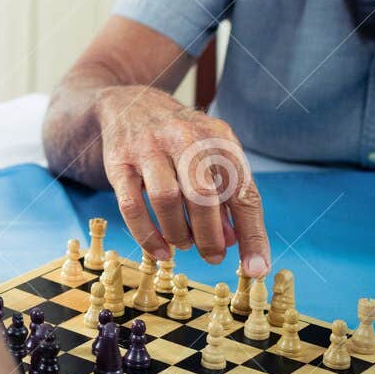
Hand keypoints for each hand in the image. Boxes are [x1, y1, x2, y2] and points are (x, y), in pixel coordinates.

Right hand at [94, 85, 270, 274]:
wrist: (130, 104)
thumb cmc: (180, 140)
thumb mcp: (211, 155)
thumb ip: (225, 196)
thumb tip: (233, 243)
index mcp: (219, 138)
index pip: (243, 192)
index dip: (251, 235)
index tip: (255, 269)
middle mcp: (185, 138)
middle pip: (203, 195)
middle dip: (210, 236)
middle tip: (212, 256)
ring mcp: (149, 147)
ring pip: (166, 199)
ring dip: (178, 233)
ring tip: (183, 245)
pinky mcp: (119, 160)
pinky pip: (131, 205)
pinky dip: (147, 235)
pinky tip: (159, 250)